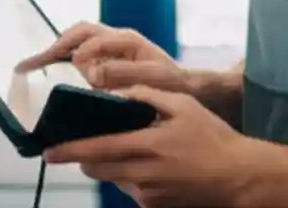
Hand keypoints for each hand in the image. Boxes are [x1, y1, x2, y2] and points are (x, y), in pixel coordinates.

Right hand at [15, 21, 189, 93]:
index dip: (80, 53)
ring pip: (75, 39)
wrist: (185, 86)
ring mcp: (109, 46)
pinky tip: (48, 73)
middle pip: (78, 33)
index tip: (69, 69)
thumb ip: (123, 73)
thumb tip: (91, 72)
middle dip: (54, 47)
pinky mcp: (106, 56)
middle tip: (29, 65)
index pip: (94, 39)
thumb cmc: (171, 81)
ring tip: (30, 68)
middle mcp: (114, 38)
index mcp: (126, 40)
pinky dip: (61, 58)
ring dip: (54, 51)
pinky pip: (79, 51)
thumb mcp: (152, 76)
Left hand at [43, 85, 257, 207]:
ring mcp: (149, 195)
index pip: (97, 149)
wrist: (238, 177)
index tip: (49, 151)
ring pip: (113, 180)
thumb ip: (149, 95)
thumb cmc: (213, 137)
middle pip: (96, 170)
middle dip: (84, 159)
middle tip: (84, 146)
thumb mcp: (184, 105)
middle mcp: (144, 174)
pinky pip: (131, 190)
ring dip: (111, 167)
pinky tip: (150, 166)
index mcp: (148, 146)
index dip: (69, 151)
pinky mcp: (155, 207)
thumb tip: (121, 91)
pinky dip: (130, 178)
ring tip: (130, 151)